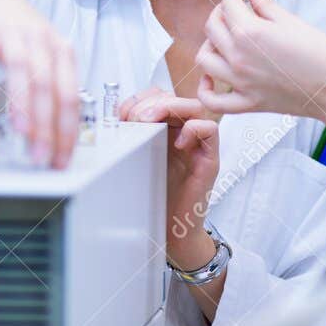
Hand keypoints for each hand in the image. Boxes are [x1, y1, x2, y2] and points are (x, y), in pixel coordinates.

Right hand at [0, 0, 78, 167]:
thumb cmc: (19, 34)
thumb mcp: (42, 57)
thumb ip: (46, 92)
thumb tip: (45, 136)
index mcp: (61, 52)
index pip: (70, 96)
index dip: (68, 130)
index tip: (62, 157)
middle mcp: (41, 41)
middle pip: (49, 86)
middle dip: (47, 125)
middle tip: (41, 154)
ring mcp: (14, 32)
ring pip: (23, 69)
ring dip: (23, 103)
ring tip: (22, 131)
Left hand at [116, 87, 221, 259]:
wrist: (170, 230)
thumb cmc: (155, 197)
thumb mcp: (135, 160)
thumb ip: (129, 138)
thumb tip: (115, 117)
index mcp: (163, 130)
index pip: (157, 95)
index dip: (139, 98)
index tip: (123, 114)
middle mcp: (181, 133)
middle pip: (174, 96)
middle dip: (151, 101)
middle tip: (135, 118)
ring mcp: (197, 145)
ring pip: (194, 106)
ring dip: (169, 107)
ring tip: (150, 122)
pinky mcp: (209, 159)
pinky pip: (210, 130)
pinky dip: (194, 129)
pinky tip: (177, 144)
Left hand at [194, 0, 325, 144]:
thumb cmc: (320, 53)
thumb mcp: (291, 21)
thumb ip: (264, 4)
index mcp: (249, 33)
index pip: (228, 4)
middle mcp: (238, 57)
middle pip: (212, 27)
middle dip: (220, 11)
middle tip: (234, 6)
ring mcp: (240, 83)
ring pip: (205, 59)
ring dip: (210, 43)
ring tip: (224, 38)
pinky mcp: (247, 103)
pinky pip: (212, 101)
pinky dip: (205, 90)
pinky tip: (211, 77)